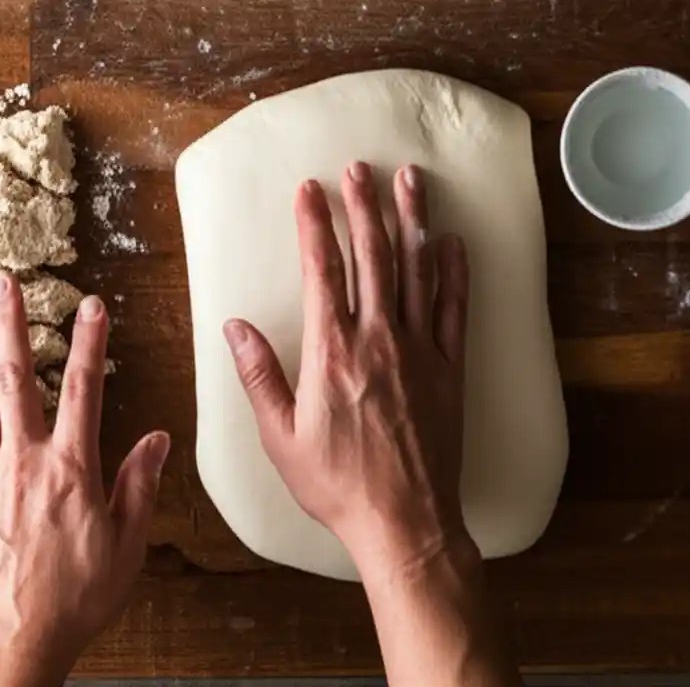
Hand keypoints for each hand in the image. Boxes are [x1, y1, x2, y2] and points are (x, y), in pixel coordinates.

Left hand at [0, 272, 170, 686]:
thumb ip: (139, 485)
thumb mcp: (126, 545)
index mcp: (70, 471)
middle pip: (13, 379)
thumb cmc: (73, 599)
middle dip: (9, 325)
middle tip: (2, 282)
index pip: (81, 390)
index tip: (90, 305)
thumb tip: (158, 440)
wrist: (14, 640)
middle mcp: (23, 463)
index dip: (87, 343)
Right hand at [223, 161, 470, 573]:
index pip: (322, 271)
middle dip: (363, 206)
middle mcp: (379, 341)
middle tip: (359, 168)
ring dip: (411, 221)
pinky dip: (454, 271)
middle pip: (372, 257)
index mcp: (332, 353)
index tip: (309, 189)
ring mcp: (420, 351)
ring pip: (417, 270)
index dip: (315, 224)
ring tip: (408, 181)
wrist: (405, 521)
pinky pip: (455, 308)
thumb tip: (234, 325)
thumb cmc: (336, 484)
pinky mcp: (450, 369)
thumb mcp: (280, 436)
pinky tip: (452, 241)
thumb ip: (258, 375)